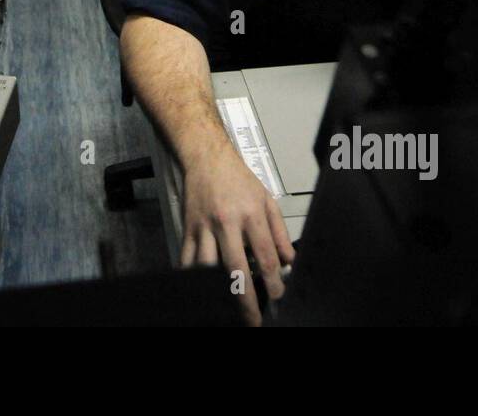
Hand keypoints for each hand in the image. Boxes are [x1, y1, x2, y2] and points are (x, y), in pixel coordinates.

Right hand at [179, 146, 295, 325]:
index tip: (278, 296)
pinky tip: (199, 289)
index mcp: (250, 214)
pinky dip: (191, 276)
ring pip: (207, 266)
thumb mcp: (267, 200)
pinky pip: (187, 257)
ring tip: (225, 308)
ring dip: (217, 290)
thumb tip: (289, 260)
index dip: (274, 281)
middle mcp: (227, 222)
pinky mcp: (188, 228)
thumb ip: (279, 232)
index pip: (265, 255)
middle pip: (236, 268)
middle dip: (245, 298)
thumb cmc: (238, 178)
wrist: (207, 158)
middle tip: (252, 318)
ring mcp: (204, 227)